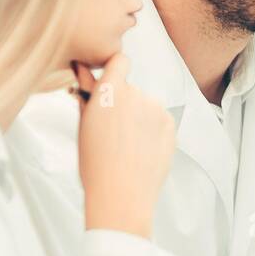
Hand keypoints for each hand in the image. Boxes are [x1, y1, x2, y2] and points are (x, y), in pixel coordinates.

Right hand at [75, 54, 175, 237]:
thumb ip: (88, 96)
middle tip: (112, 130)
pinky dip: (151, 130)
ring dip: (138, 117)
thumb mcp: (83, 126)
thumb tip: (83, 72)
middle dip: (122, 102)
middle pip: (130, 89)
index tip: (110, 80)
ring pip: (145, 106)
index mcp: (110, 92)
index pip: (120, 61)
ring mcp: (156, 110)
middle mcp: (136, 95)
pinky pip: (159, 120)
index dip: (114, 69)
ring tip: (127, 146)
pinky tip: (141, 150)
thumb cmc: (95, 164)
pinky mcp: (170, 125)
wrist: (122, 194)